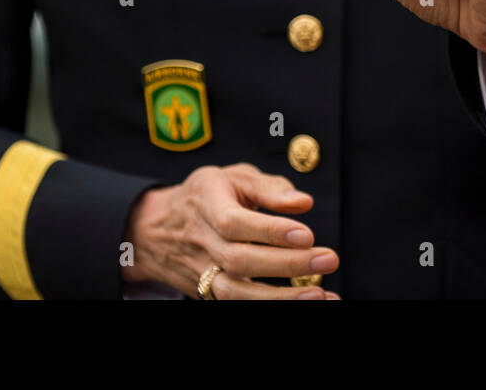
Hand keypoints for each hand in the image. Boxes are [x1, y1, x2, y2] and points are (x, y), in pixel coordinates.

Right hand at [121, 163, 339, 298]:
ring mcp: (202, 271)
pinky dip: (268, 308)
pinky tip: (300, 305)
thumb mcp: (233, 177)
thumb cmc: (206, 196)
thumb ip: (269, 188)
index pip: (234, 222)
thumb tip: (303, 203)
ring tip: (320, 296)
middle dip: (287, 264)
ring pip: (235, 292)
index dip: (269, 231)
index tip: (307, 234)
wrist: (157, 228)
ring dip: (280, 299)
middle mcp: (202, 241)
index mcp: (206, 203)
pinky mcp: (207, 292)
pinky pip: (236, 305)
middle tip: (328, 260)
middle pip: (239, 260)